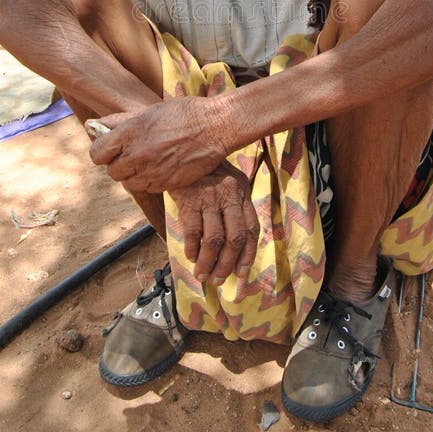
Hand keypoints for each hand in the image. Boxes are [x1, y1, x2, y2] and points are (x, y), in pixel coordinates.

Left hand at [87, 97, 227, 192]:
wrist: (215, 126)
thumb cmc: (184, 113)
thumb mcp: (149, 111)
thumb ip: (120, 121)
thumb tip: (96, 124)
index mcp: (129, 133)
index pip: (97, 153)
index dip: (102, 152)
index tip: (109, 149)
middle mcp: (137, 155)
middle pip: (112, 172)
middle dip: (119, 164)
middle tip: (132, 155)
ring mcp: (152, 172)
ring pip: (129, 184)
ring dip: (134, 175)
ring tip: (148, 162)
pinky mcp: (166, 184)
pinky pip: (148, 189)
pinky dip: (150, 181)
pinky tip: (161, 167)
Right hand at [170, 161, 259, 284]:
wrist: (180, 151)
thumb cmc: (205, 171)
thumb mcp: (227, 182)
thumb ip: (234, 206)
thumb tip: (234, 245)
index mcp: (241, 191)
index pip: (251, 229)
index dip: (248, 255)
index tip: (242, 274)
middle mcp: (229, 194)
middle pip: (235, 238)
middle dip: (227, 265)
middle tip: (218, 280)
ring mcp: (209, 197)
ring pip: (214, 240)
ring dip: (208, 263)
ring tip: (202, 275)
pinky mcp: (189, 200)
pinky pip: (193, 232)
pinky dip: (192, 248)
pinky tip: (190, 256)